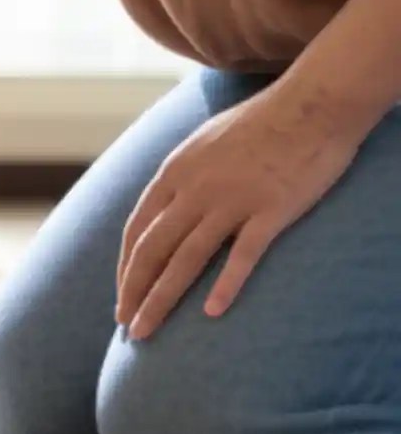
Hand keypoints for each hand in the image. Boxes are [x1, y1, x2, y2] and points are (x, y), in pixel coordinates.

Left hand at [115, 82, 365, 339]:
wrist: (312, 103)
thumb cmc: (260, 122)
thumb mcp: (202, 142)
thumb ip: (181, 176)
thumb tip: (165, 204)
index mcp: (174, 172)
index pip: (137, 230)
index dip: (126, 268)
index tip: (122, 296)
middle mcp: (194, 189)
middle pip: (152, 251)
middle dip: (133, 292)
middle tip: (126, 327)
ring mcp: (231, 200)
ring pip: (185, 259)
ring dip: (161, 299)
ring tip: (146, 330)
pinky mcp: (270, 210)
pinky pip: (242, 255)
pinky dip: (225, 285)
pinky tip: (212, 313)